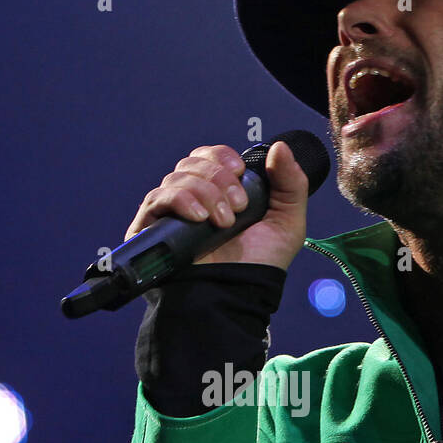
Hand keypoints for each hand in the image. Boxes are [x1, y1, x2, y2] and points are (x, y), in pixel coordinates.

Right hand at [123, 141, 307, 269]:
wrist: (238, 296)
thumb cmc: (259, 266)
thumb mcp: (287, 222)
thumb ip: (291, 182)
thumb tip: (279, 146)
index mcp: (220, 192)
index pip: (210, 157)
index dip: (223, 157)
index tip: (240, 172)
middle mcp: (192, 199)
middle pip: (193, 163)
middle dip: (219, 178)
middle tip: (237, 207)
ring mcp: (171, 214)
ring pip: (177, 178)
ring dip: (205, 193)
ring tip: (222, 222)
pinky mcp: (151, 229)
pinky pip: (157, 198)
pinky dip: (179, 200)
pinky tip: (198, 217)